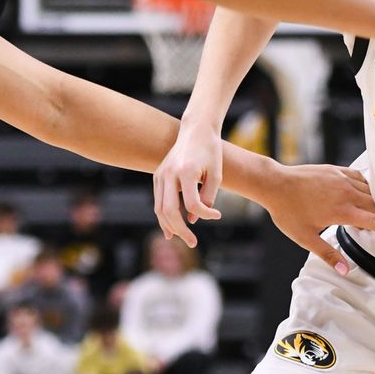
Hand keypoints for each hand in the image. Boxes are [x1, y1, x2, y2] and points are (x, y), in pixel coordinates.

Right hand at [153, 123, 223, 246]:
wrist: (196, 130)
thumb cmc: (210, 151)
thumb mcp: (216, 174)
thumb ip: (207, 198)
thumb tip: (194, 219)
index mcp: (186, 171)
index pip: (193, 204)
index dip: (206, 214)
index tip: (218, 215)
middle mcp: (169, 173)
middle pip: (170, 210)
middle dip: (181, 230)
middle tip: (193, 243)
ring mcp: (160, 174)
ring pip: (160, 209)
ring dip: (170, 226)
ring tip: (183, 239)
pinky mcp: (157, 176)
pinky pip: (158, 201)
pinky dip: (163, 217)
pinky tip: (170, 230)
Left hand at [257, 163, 374, 273]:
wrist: (275, 184)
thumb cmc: (288, 212)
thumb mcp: (305, 238)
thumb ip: (328, 254)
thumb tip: (345, 270)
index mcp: (343, 212)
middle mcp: (347, 193)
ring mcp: (342, 179)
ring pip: (370, 191)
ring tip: (371, 213)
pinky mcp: (337, 170)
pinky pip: (360, 177)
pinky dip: (366, 186)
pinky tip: (363, 193)